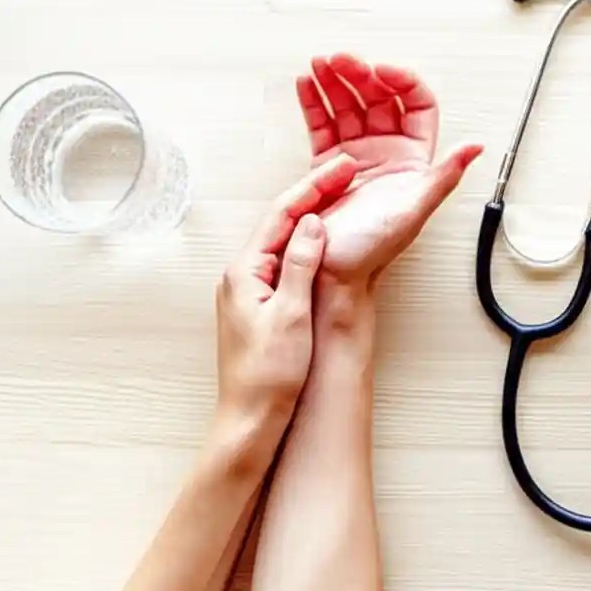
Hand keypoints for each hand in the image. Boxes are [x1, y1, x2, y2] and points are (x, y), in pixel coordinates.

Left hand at [213, 155, 359, 452]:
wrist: (249, 421)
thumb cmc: (267, 376)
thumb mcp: (291, 315)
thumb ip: (301, 265)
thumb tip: (312, 224)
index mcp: (245, 272)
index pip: (282, 215)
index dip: (315, 188)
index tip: (343, 169)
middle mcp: (242, 276)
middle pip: (282, 222)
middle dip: (316, 195)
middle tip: (348, 173)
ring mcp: (249, 291)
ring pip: (285, 241)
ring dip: (313, 217)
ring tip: (343, 196)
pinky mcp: (260, 307)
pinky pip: (286, 262)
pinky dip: (309, 245)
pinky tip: (327, 241)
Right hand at [295, 54, 481, 286]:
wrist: (335, 274)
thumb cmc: (375, 249)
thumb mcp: (415, 210)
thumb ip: (443, 175)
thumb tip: (476, 147)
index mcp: (413, 160)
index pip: (415, 105)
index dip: (401, 82)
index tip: (380, 71)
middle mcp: (387, 153)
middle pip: (377, 98)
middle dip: (359, 74)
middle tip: (340, 60)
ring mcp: (357, 156)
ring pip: (348, 106)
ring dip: (334, 81)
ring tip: (318, 64)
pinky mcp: (328, 163)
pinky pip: (322, 125)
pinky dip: (314, 102)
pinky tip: (306, 83)